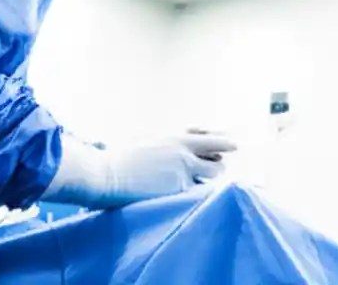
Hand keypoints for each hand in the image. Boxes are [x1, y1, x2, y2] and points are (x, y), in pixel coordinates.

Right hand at [44, 130, 236, 208]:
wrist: (106, 175)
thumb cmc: (121, 158)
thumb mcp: (147, 140)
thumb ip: (168, 141)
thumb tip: (181, 139)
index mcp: (177, 139)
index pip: (213, 139)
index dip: (224, 144)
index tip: (231, 147)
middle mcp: (184, 155)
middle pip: (219, 160)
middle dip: (217, 166)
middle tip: (211, 169)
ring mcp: (182, 173)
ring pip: (212, 177)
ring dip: (209, 180)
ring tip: (197, 184)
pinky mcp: (177, 191)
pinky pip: (198, 194)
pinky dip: (196, 196)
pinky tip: (188, 198)